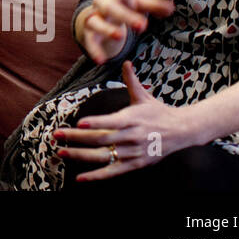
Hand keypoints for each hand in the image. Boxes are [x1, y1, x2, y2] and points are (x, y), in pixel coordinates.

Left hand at [54, 61, 196, 181]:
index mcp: (132, 119)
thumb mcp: (145, 96)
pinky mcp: (135, 165)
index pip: (112, 122)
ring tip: (61, 152)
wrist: (182, 132)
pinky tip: (80, 177)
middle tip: (56, 135)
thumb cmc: (158, 112)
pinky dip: (97, 176)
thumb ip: (132, 81)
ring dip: (81, 155)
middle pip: (102, 139)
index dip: (97, 123)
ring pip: (104, 156)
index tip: (80, 123)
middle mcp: (132, 137)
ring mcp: (133, 153)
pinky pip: (113, 172)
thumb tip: (126, 62)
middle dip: (77, 138)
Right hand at [77, 0, 173, 63]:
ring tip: (120, 37)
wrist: (94, 16)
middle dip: (127, 16)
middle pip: (113, 8)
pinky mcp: (88, 33)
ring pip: (97, 23)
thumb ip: (155, 6)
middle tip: (143, 26)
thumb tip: (172, 8)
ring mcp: (94, 17)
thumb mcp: (139, 3)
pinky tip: (101, 60)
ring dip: (108, 29)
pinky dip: (94, 50)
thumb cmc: (122, 6)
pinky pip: (90, 41)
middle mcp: (103, 3)